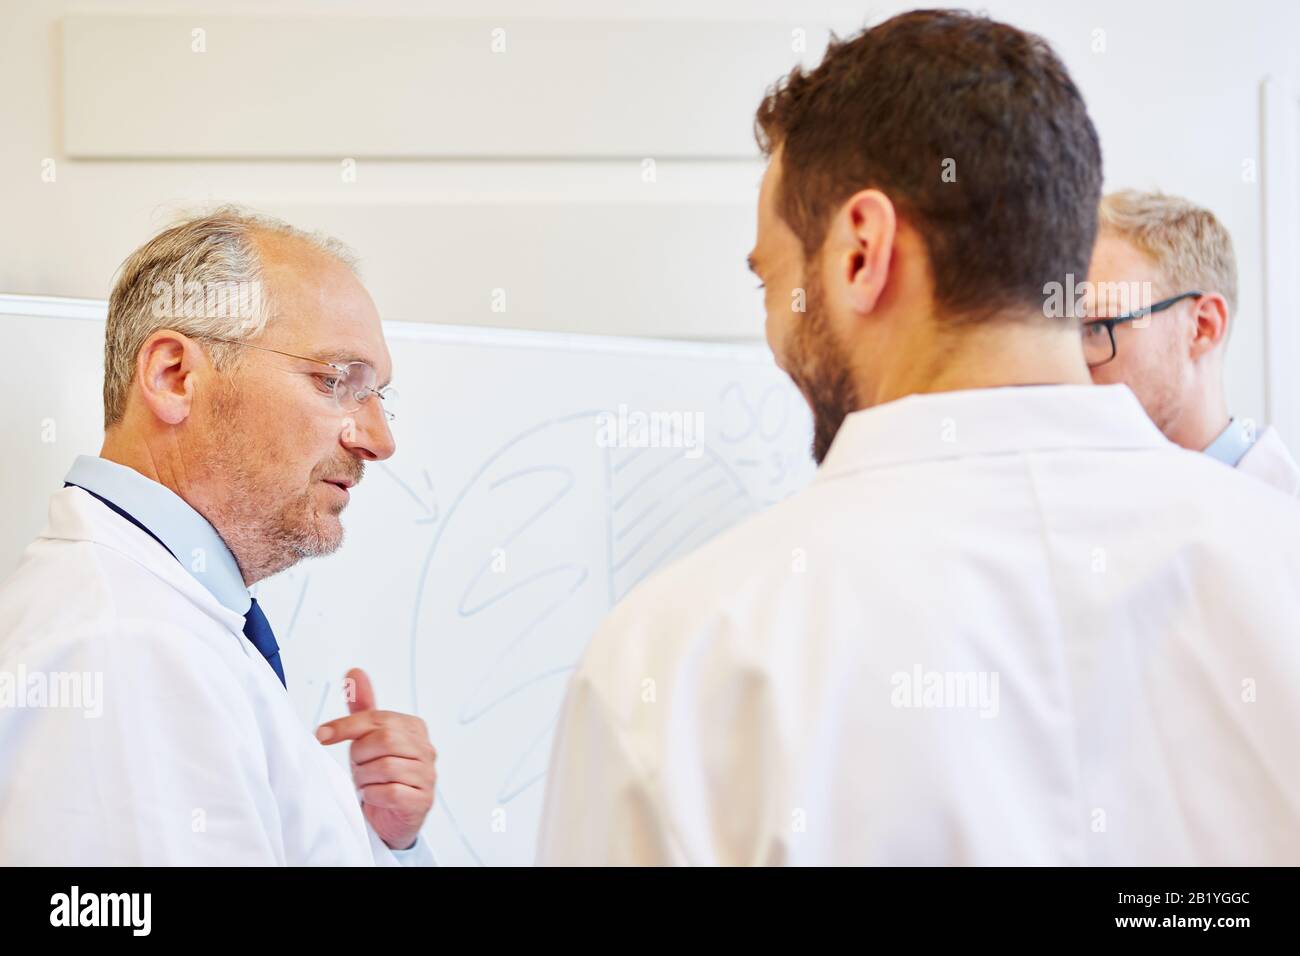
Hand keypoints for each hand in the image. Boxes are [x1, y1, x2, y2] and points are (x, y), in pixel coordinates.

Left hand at [315, 667, 437, 850]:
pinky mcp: (422, 799)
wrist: (390, 816)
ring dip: (365, 778)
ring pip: (386, 766)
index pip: (378, 718)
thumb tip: (355, 672)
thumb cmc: (381, 774)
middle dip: (359, 755)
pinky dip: (374, 795)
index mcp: (413, 728)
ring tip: (365, 782)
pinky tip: (373, 795)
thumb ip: (363, 707)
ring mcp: (427, 774)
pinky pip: (391, 791)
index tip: (321, 735)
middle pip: (384, 740)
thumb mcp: (370, 739)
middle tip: (356, 766)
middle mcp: (425, 749)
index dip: (346, 726)